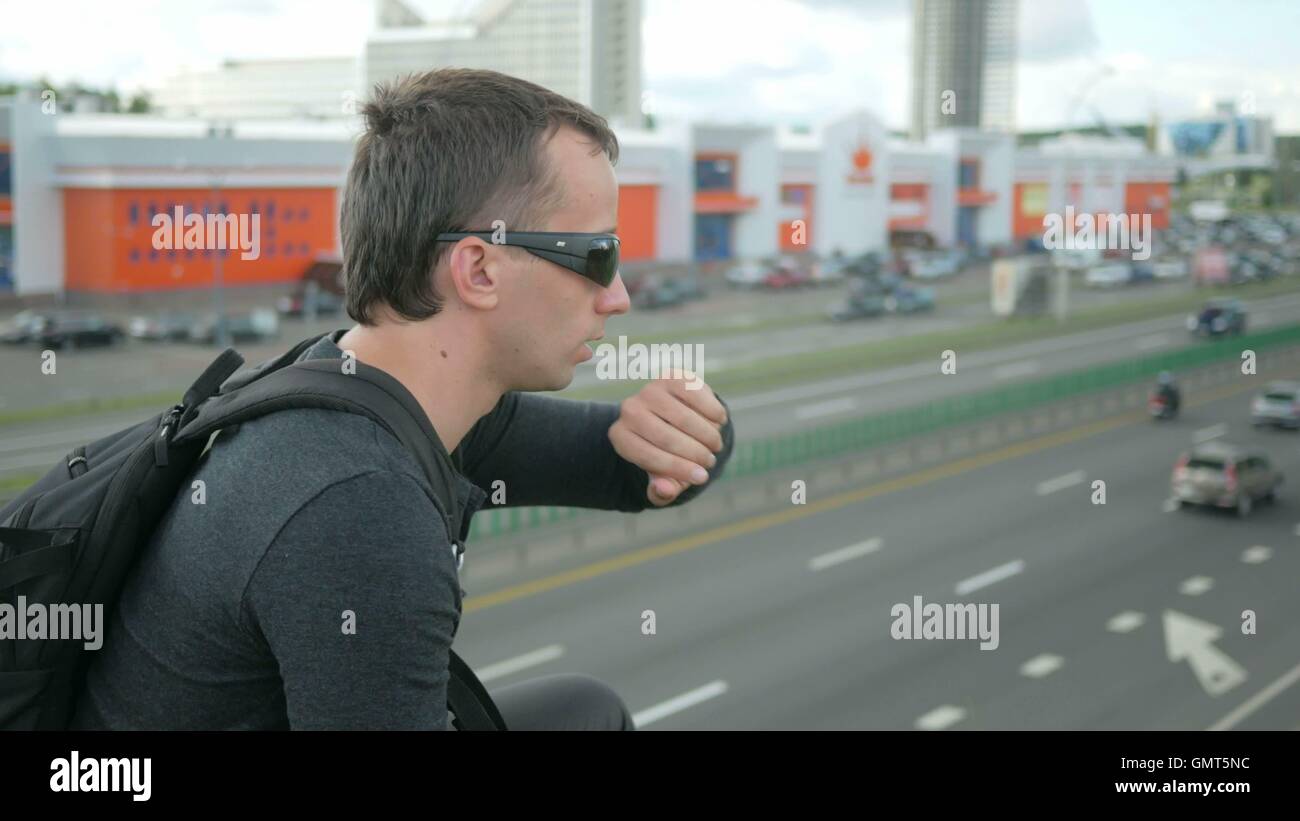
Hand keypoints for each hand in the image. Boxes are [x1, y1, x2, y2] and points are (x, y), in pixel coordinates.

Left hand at [608, 370, 727, 506]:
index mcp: (621, 438)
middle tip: (711, 461)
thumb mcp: (664, 477)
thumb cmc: (668, 454)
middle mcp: (629, 411)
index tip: (702, 478)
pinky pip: (697, 395)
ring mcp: (650, 390)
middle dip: (695, 453)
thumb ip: (662, 491)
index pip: (648, 456)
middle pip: (666, 437)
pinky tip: (719, 421)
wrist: (675, 418)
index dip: (679, 469)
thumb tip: (663, 489)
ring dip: (707, 435)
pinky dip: (712, 411)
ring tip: (715, 445)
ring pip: (684, 418)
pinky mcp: (672, 376)